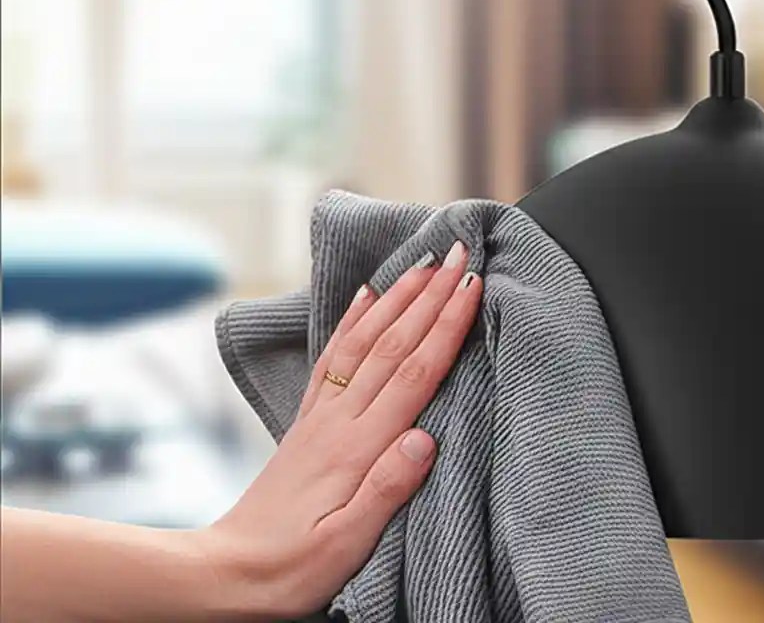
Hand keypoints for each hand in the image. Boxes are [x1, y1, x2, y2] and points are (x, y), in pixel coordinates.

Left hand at [197, 242, 481, 619]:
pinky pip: (333, 358)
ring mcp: (322, 417)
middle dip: (430, 294)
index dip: (447, 326)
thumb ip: (388, 488)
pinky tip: (365, 297)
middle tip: (459, 251)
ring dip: (397, 297)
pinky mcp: (309, 424)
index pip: (413, 373)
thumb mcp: (349, 543)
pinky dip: (352, 321)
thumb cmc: (294, 566)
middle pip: (394, 343)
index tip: (471, 285)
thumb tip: (426, 437)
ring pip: (365, 341)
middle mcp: (340, 420)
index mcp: (358, 447)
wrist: (228, 574)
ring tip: (423, 261)